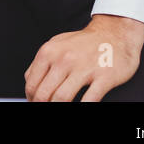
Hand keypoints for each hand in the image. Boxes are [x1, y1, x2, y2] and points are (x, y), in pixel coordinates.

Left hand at [24, 14, 143, 100]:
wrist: (114, 32)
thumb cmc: (84, 41)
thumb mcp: (56, 44)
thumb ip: (41, 62)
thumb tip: (29, 81)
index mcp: (49, 52)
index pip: (32, 84)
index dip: (31, 99)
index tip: (34, 103)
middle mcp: (64, 59)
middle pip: (44, 94)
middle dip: (43, 106)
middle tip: (46, 110)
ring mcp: (84, 68)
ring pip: (62, 98)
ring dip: (59, 109)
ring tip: (60, 110)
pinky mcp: (104, 77)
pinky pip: (89, 100)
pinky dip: (81, 108)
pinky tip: (80, 108)